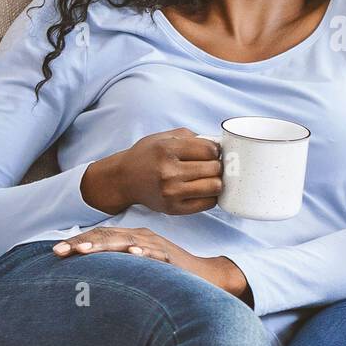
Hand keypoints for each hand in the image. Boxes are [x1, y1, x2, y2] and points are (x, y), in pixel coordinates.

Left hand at [52, 226, 249, 299]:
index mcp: (131, 238)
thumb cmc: (168, 275)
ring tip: (83, 251)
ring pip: (125, 241)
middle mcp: (140, 237)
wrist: (206, 276)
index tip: (55, 251)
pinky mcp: (170, 257)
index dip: (77, 241)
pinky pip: (154, 253)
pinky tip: (131, 253)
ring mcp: (155, 245)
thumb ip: (117, 267)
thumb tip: (88, 277)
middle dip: (80, 243)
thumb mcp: (138, 268)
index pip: (99, 236)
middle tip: (58, 251)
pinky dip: (142, 252)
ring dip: (103, 246)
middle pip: (106, 236)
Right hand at [82, 128, 222, 215]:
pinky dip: (210, 196)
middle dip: (217, 166)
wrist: (123, 179)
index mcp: (167, 149)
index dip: (216, 150)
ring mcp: (171, 192)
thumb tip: (221, 146)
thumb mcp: (165, 137)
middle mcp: (169, 172)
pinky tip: (202, 189)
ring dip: (216, 181)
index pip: (210, 149)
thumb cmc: (147, 155)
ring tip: (208, 177)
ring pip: (214, 187)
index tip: (212, 152)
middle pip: (215, 168)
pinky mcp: (173, 209)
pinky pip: (207, 203)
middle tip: (211, 165)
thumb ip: (193, 138)